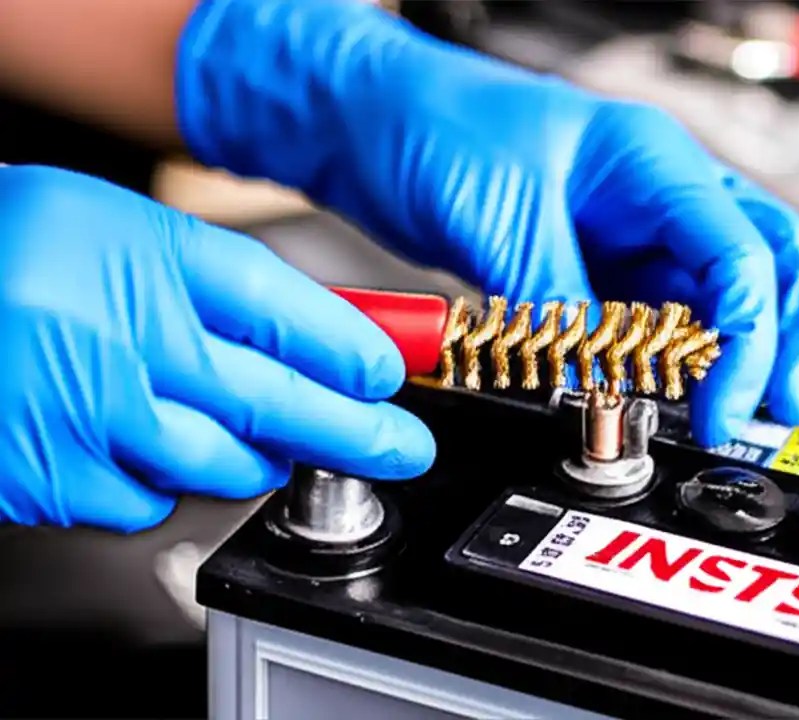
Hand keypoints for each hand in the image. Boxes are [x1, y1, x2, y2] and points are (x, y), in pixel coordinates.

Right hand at [0, 165, 432, 532]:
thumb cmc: (19, 248)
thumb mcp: (134, 233)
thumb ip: (232, 286)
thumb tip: (337, 337)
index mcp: (144, 265)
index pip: (284, 314)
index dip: (355, 352)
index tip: (396, 376)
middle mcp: (118, 347)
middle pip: (273, 406)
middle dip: (356, 434)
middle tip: (402, 447)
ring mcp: (81, 423)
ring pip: (219, 468)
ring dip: (257, 456)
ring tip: (256, 428)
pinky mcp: (47, 481)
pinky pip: (146, 502)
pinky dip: (168, 480)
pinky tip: (147, 439)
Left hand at [176, 0, 798, 445]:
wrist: (366, 120)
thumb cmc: (432, 121)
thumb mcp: (501, 214)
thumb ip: (558, 299)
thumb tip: (597, 374)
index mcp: (654, 161)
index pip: (742, 252)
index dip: (750, 335)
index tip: (727, 400)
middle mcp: (658, 198)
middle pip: (769, 266)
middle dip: (787, 340)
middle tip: (779, 408)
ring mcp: (630, 235)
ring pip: (717, 301)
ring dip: (734, 358)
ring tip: (734, 413)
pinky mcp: (595, 272)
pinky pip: (652, 325)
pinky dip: (669, 366)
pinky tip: (668, 397)